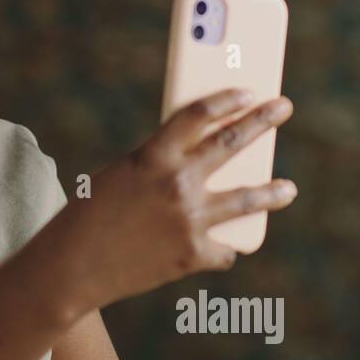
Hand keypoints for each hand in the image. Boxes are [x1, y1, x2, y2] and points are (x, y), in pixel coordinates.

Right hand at [61, 88, 297, 308]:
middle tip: (283, 108)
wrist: (72, 268)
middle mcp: (177, 183)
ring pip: (247, 199)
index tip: (248, 91)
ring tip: (287, 189)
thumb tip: (202, 163)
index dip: (226, 99)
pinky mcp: (193, 254)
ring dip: (272, 192)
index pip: (198, 114)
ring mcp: (189, 219)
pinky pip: (223, 249)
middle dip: (262, 121)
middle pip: (230, 143)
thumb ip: (160, 165)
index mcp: (153, 156)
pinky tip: (224, 249)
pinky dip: (222, 248)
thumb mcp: (121, 176)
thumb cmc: (89, 216)